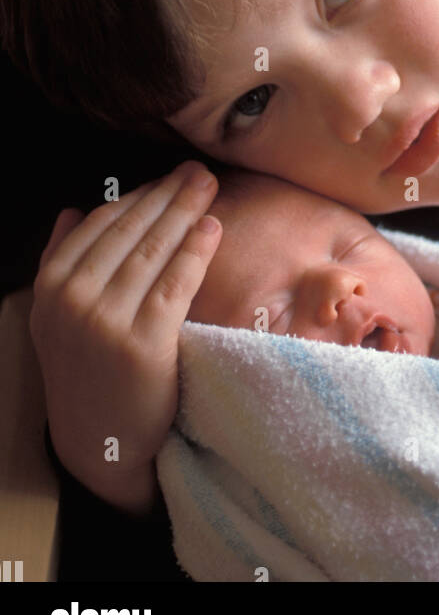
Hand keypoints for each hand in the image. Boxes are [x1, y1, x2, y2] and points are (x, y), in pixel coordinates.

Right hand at [29, 162, 222, 511]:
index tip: (166, 179)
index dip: (138, 196)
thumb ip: (61, 261)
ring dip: (185, 211)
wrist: (100, 444)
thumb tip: (73, 209)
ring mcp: (106, 323)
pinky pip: (176, 284)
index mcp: (51, 288)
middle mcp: (72, 302)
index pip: (100, 224)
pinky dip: (196, 250)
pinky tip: (212, 228)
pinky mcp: (143, 345)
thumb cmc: (88, 372)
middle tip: (199, 171)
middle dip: (168, 194)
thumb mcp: (57, 318)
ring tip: (209, 187)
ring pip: (154, 251)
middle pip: (130, 231)